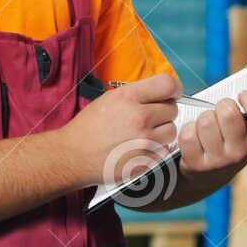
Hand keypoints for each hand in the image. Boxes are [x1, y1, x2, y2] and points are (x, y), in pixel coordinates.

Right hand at [63, 72, 178, 185]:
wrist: (73, 156)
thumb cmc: (89, 128)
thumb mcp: (109, 99)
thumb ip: (137, 94)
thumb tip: (162, 92)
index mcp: (128, 97)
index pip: (167, 84)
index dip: (173, 88)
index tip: (172, 94)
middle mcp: (139, 117)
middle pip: (173, 109)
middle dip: (164, 113)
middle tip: (149, 119)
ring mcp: (144, 142)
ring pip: (172, 132)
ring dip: (162, 133)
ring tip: (143, 135)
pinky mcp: (145, 161)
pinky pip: (164, 152)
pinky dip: (156, 151)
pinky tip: (139, 149)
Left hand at [176, 87, 246, 177]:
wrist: (207, 175)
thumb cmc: (236, 139)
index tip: (244, 94)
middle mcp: (243, 153)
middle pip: (228, 111)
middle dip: (221, 104)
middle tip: (222, 114)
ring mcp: (220, 161)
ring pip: (205, 120)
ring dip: (203, 119)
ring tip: (208, 129)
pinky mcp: (196, 166)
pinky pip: (188, 133)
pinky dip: (188, 131)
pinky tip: (195, 140)